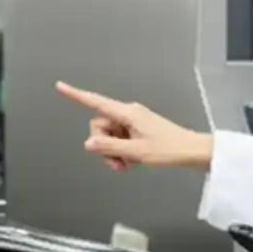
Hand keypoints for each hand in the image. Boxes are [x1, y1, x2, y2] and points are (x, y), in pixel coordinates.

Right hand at [56, 82, 213, 170]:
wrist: (192, 151)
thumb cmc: (168, 150)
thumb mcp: (136, 152)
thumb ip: (109, 148)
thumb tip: (87, 144)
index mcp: (127, 113)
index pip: (96, 102)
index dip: (76, 95)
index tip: (60, 86)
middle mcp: (128, 114)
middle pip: (100, 126)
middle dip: (103, 146)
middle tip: (118, 164)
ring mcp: (133, 122)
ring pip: (109, 135)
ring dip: (113, 152)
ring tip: (127, 165)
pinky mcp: (138, 130)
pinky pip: (120, 139)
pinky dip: (121, 151)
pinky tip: (132, 162)